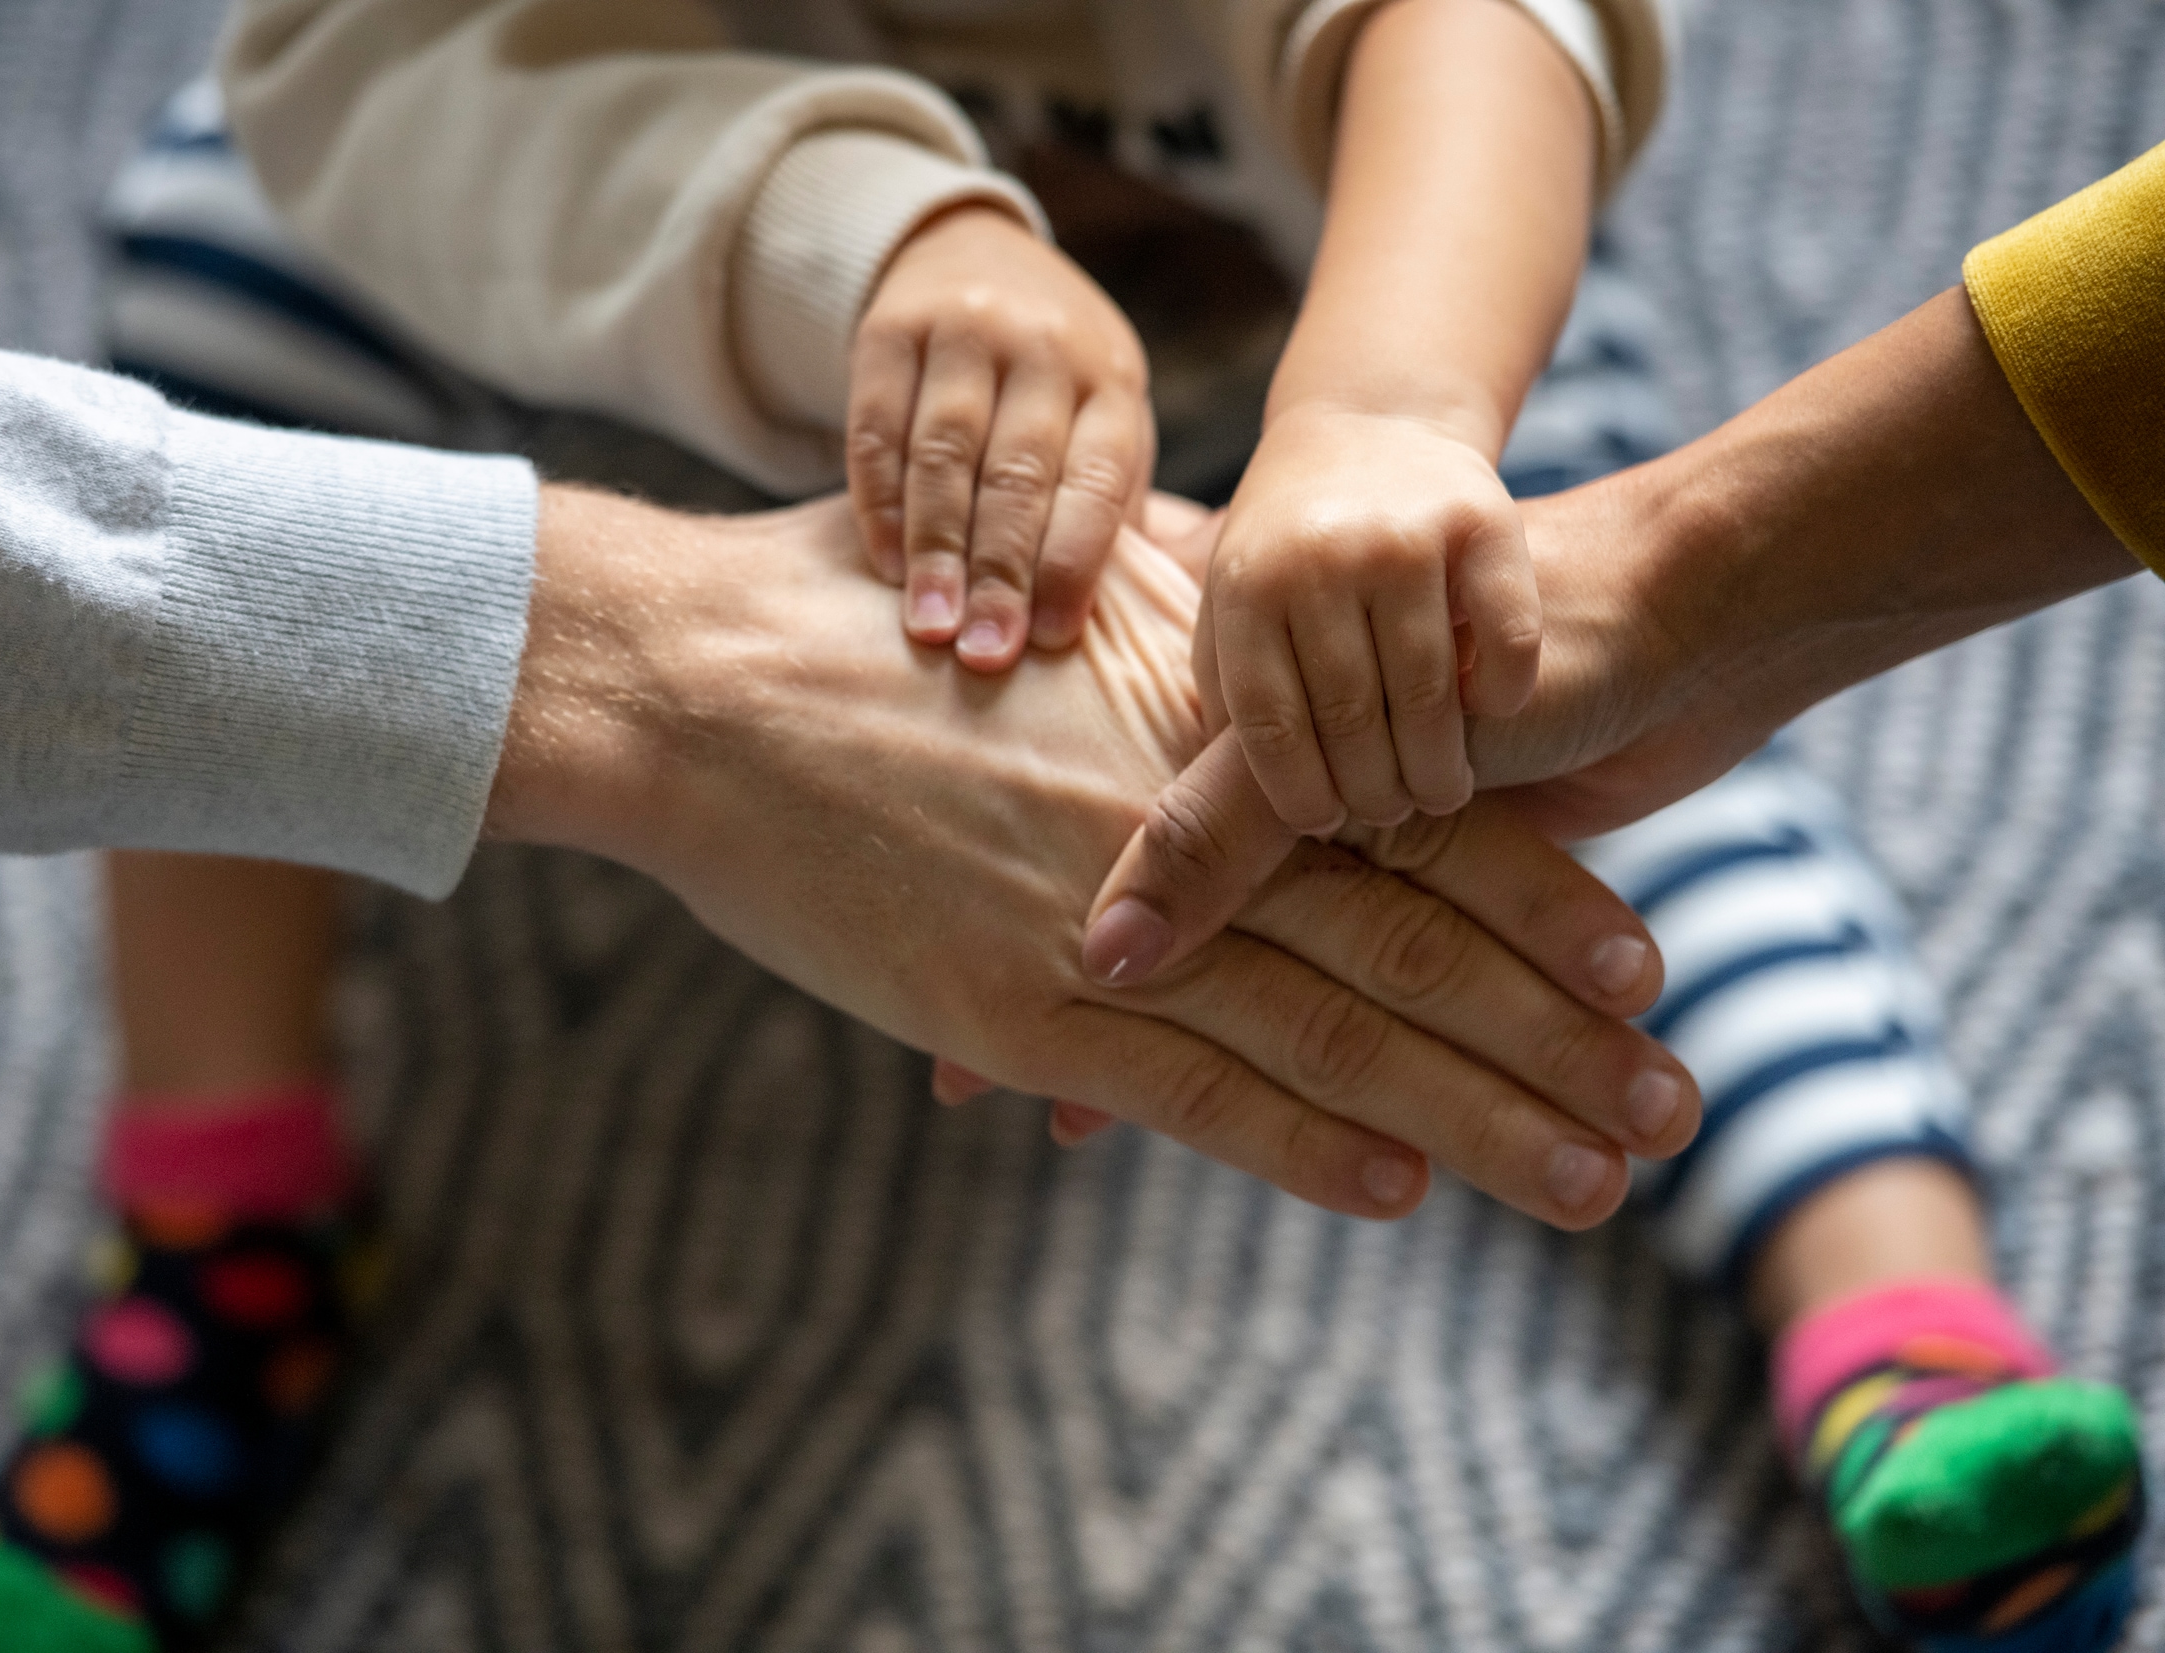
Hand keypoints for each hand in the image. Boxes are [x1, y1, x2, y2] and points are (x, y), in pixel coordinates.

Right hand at [488, 489, 1697, 1229]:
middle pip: (1411, 945)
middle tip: (1674, 1111)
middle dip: (1556, 1040)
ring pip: (1328, 1033)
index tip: (1647, 968)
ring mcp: (1097, 926)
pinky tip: (1394, 1191)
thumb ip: (1172, 591)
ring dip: (1474, 1116)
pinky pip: (1182, 1091)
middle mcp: (1179, 830)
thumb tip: (1258, 583)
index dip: (1544, 903)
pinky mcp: (1007, 1005)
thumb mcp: (1041, 570)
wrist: (692, 679)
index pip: (1416, 824)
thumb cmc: (860, 606)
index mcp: (1200, 726)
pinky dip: (1295, 1143)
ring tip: (1593, 1182)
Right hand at [848, 204, 1153, 671]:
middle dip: (1002, 571)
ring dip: (937, 548)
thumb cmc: (1054, 384)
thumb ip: (1113, 507)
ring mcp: (964, 332)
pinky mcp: (890, 330)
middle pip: (1018, 473)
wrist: (972, 256)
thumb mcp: (1105, 420)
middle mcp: (1043, 348)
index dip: (1073, 563)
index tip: (1052, 640)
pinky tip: (887, 565)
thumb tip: (1138, 623)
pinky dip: (880, 503)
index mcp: (1110, 382)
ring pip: (944, 454)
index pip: (1094, 480)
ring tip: (930, 626)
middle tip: (986, 654)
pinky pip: (877, 429)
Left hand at [1202, 402, 1541, 833]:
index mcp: (1247, 584)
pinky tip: (1493, 715)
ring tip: (1443, 791)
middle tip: (1393, 815)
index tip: (1323, 826)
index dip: (1298, 789)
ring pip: (1427, 689)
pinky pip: (1505, 635)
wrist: (1373, 422)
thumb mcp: (1235, 597)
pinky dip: (1502, 689)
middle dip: (1373, 787)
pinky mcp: (1484, 518)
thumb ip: (1226, 683)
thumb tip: (1209, 802)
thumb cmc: (1294, 544)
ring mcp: (1404, 534)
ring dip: (1439, 761)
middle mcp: (1320, 555)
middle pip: (1349, 714)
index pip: (1268, 720)